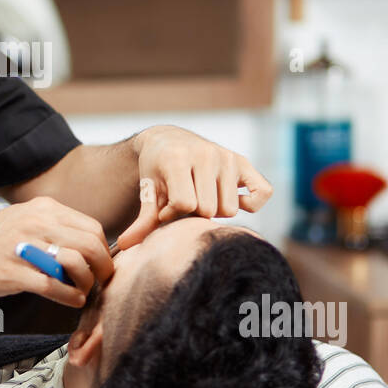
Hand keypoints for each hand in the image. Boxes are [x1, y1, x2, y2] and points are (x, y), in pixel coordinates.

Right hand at [0, 197, 113, 307]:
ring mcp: (26, 248)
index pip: (92, 228)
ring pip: (76, 264)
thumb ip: (54, 226)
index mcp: (44, 209)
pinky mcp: (14, 273)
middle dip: (103, 268)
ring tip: (83, 291)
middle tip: (101, 281)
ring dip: (87, 284)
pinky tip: (71, 300)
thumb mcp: (25, 218)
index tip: (101, 264)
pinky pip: (54, 286)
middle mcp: (38, 224)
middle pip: (91, 246)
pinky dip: (70, 296)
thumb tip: (85, 245)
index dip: (103, 250)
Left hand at [115, 125, 272, 250]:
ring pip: (230, 209)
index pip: (185, 204)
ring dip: (215, 211)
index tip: (165, 208)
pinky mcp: (243, 162)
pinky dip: (251, 203)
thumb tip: (124, 247)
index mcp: (177, 158)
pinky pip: (262, 193)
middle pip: (208, 210)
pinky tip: (233, 199)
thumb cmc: (156, 171)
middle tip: (184, 203)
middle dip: (194, 214)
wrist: (168, 140)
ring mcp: (227, 156)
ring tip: (202, 198)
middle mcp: (206, 154)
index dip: (172, 214)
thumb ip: (143, 221)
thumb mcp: (148, 192)